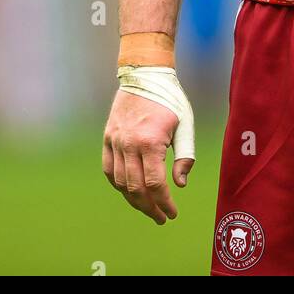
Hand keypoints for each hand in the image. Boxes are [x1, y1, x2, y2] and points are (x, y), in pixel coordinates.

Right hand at [102, 86, 193, 223]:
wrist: (144, 75)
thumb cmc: (170, 99)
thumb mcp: (185, 124)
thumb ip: (185, 156)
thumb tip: (180, 184)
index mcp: (151, 141)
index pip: (155, 184)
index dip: (164, 203)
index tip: (172, 213)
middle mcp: (129, 144)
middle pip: (136, 188)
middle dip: (149, 208)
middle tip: (161, 218)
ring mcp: (115, 142)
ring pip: (120, 183)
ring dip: (133, 200)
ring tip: (147, 208)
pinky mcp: (107, 138)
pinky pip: (109, 170)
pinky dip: (118, 185)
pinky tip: (130, 192)